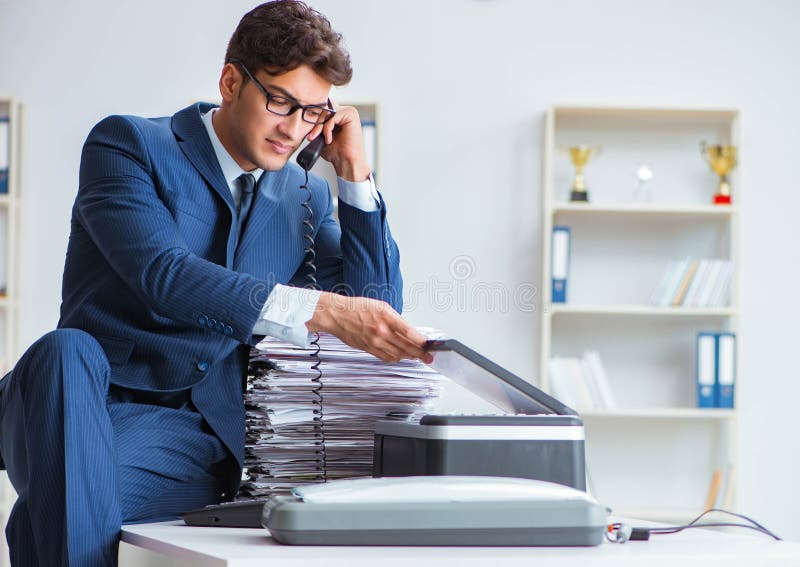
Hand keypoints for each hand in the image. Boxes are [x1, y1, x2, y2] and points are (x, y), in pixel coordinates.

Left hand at [307, 105, 369, 181]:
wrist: (346, 162)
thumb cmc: (337, 152)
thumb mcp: (321, 136)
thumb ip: (316, 125)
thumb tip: (304, 117)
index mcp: (338, 114)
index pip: (321, 109)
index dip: (313, 119)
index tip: (308, 133)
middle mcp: (345, 110)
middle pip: (323, 109)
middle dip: (315, 124)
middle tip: (311, 137)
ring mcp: (349, 111)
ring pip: (326, 113)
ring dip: (320, 127)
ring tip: (321, 140)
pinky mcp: (351, 114)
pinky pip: (332, 117)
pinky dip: (327, 129)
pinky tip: (329, 140)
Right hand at [307, 292, 432, 363]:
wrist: (337, 315)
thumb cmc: (358, 307)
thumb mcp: (381, 306)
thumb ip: (396, 319)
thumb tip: (409, 330)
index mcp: (386, 317)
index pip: (409, 333)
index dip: (421, 342)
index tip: (428, 345)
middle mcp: (381, 331)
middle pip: (406, 347)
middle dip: (420, 354)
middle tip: (429, 357)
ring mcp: (374, 342)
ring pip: (397, 355)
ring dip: (409, 357)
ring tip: (416, 356)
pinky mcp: (368, 349)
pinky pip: (386, 357)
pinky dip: (396, 358)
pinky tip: (401, 356)